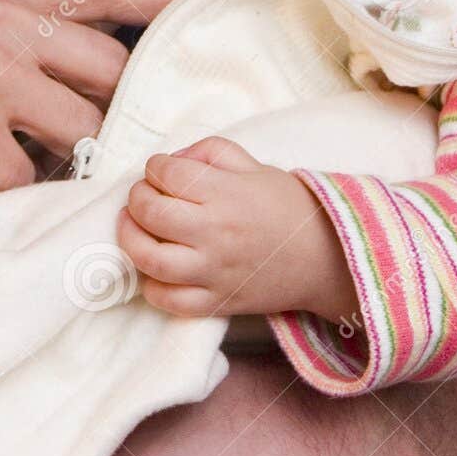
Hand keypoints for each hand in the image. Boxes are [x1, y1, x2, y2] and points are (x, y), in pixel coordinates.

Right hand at [0, 0, 177, 206]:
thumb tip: (60, 51)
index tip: (189, 25)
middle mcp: (1, 15)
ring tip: (30, 166)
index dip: (156, 10)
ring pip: (81, 128)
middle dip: (115, 107)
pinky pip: (27, 177)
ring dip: (65, 155)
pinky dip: (10, 190)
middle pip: (112, 66)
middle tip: (107, 134)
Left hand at [116, 135, 357, 320]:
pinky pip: (170, 301)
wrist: (326, 257)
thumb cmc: (286, 206)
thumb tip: (170, 161)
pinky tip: (155, 267)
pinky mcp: (217, 303)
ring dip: (130, 238)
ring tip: (134, 226)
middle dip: (137, 197)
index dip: (155, 166)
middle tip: (144, 194)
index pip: (168, 174)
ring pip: (150, 259)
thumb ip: (208, 152)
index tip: (160, 170)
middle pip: (151, 213)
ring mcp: (214, 272)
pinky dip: (152, 285)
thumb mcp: (252, 164)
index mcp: (226, 194)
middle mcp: (216, 234)